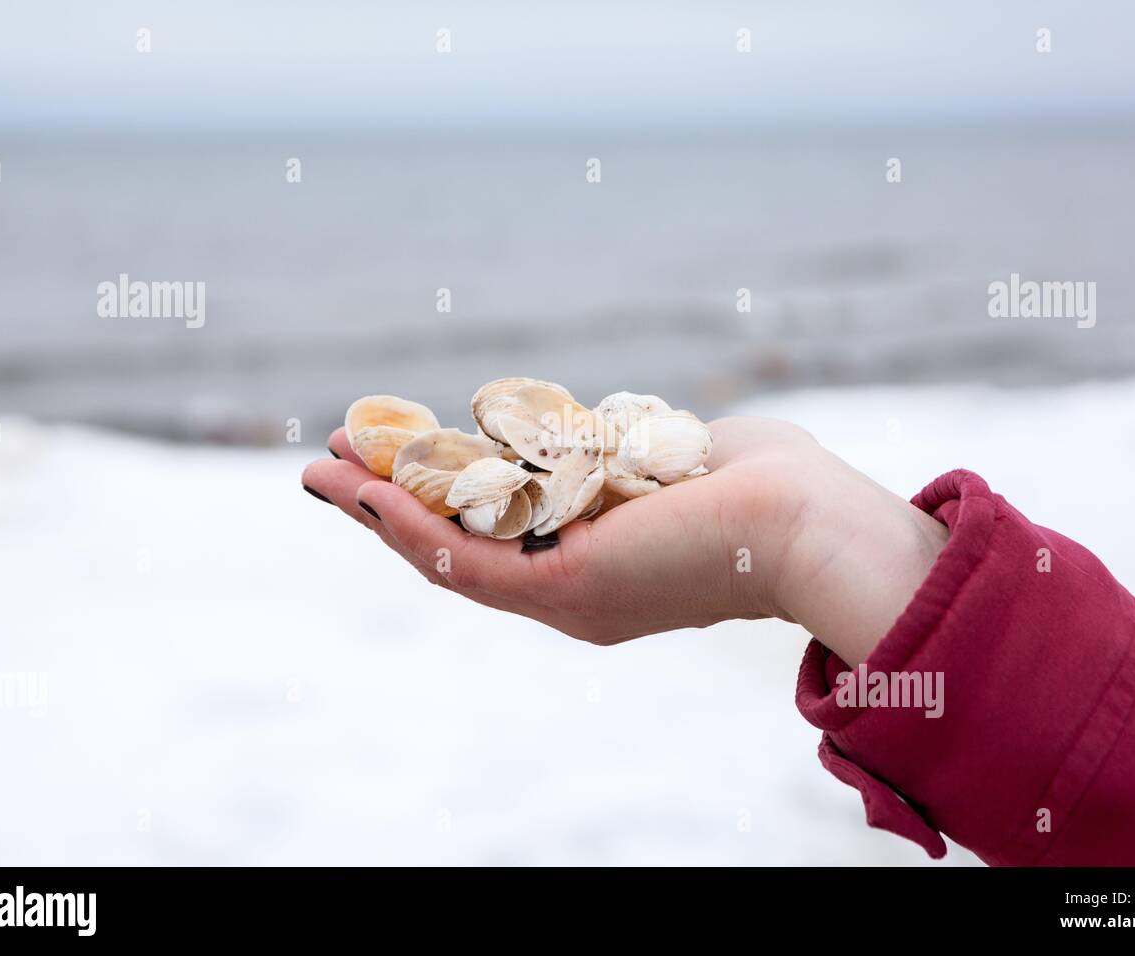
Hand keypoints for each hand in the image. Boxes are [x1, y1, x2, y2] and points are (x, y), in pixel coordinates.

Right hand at [301, 416, 947, 661]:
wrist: (814, 521)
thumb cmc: (771, 486)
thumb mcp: (679, 460)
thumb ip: (633, 453)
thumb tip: (622, 434)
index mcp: (600, 563)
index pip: (500, 532)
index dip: (440, 496)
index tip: (399, 456)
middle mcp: (574, 591)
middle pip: (460, 547)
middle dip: (391, 507)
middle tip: (333, 467)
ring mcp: (567, 596)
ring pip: (449, 557)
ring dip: (380, 515)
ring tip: (321, 473)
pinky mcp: (568, 587)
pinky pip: (469, 560)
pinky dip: (412, 527)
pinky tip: (369, 494)